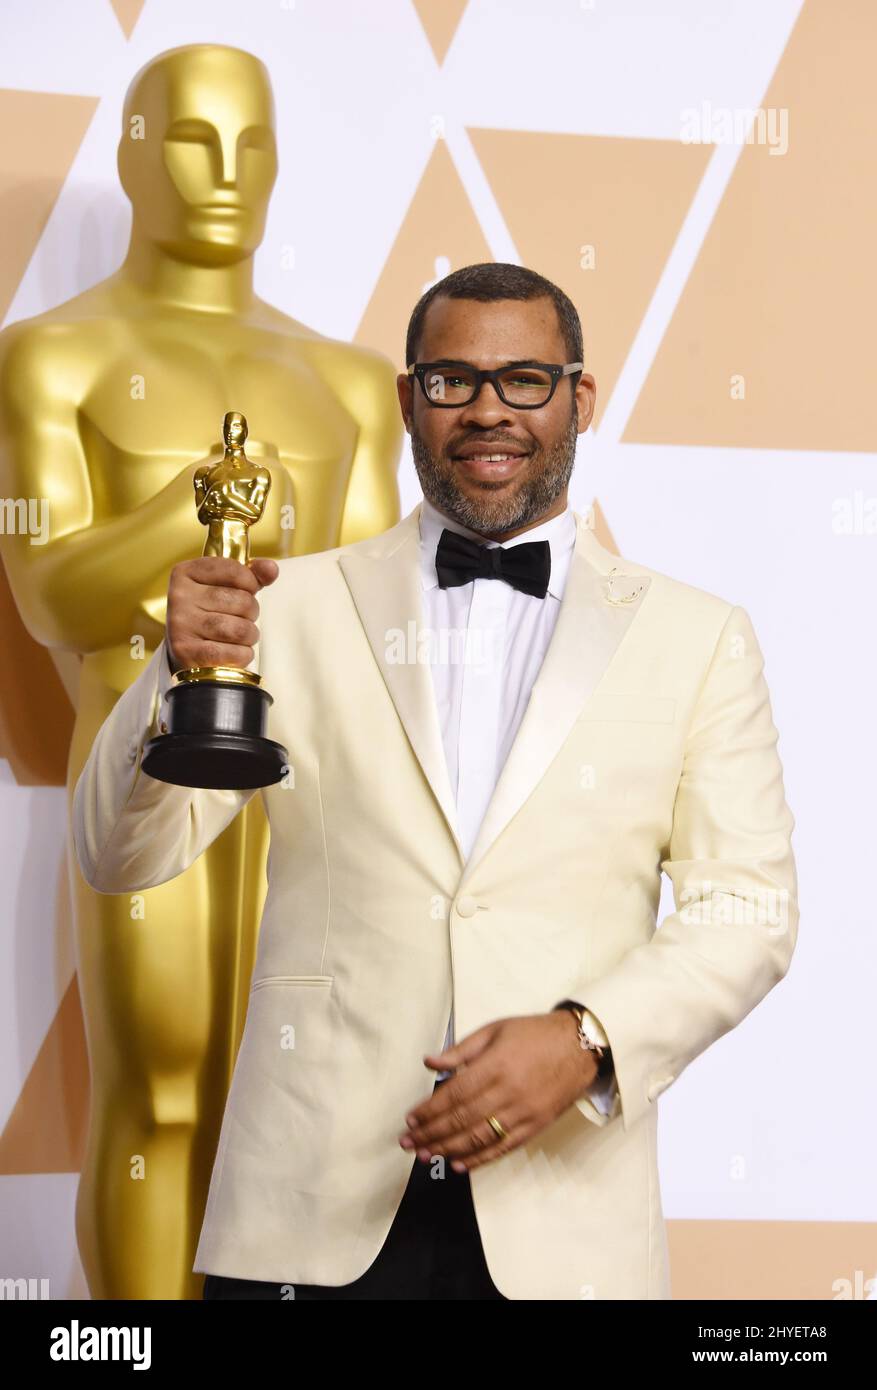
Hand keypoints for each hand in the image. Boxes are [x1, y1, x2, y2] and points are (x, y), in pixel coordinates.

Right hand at [165, 555, 278, 671]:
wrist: (183, 654)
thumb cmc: (207, 616)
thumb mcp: (223, 588)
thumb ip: (250, 575)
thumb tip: (271, 569)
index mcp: (186, 573)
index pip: (233, 570)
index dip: (250, 582)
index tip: (248, 590)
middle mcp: (179, 596)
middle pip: (241, 601)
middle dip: (251, 613)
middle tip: (242, 619)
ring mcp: (181, 625)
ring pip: (239, 629)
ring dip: (249, 636)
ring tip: (240, 637)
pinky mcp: (186, 652)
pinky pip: (233, 653)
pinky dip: (242, 655)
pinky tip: (234, 653)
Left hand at [398, 1012, 598, 1172]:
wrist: (581, 1047)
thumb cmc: (534, 1034)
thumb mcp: (495, 1030)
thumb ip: (461, 1050)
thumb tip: (429, 1063)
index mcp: (495, 1065)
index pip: (454, 1094)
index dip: (430, 1110)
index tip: (410, 1120)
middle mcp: (508, 1092)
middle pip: (462, 1120)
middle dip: (431, 1134)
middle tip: (408, 1144)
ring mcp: (523, 1113)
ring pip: (479, 1138)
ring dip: (449, 1150)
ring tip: (426, 1156)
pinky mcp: (535, 1127)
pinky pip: (503, 1147)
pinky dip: (480, 1159)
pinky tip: (459, 1165)